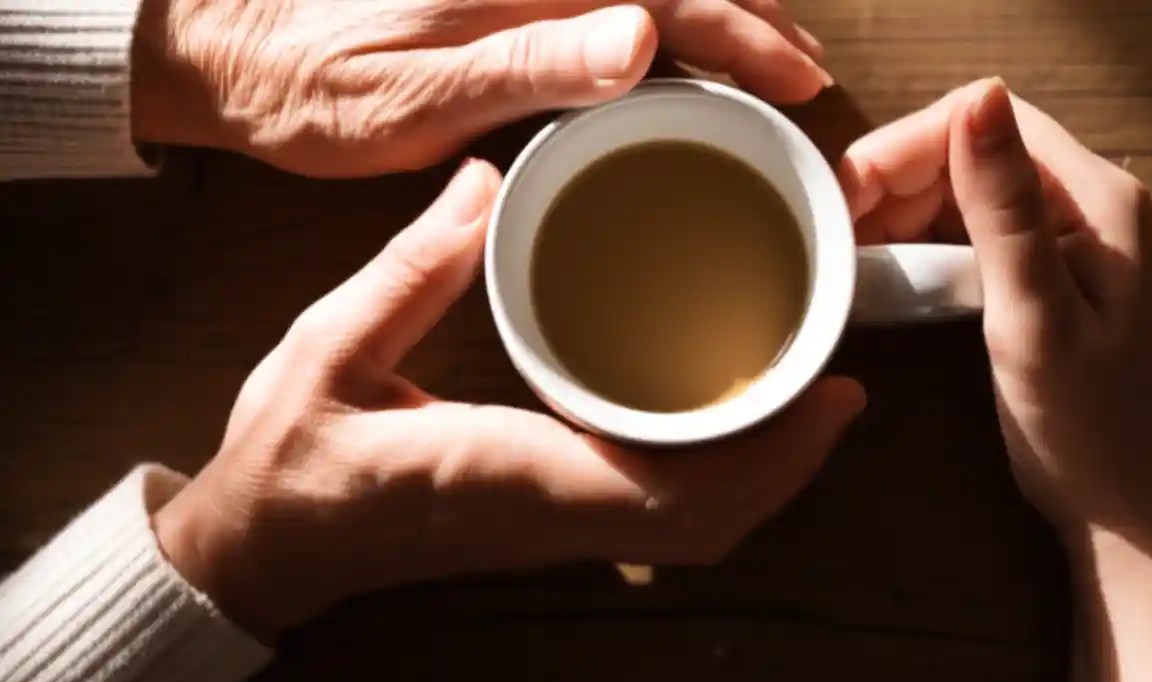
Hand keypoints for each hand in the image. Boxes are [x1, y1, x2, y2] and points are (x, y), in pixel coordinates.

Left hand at [131, 0, 828, 176]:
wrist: (243, 47)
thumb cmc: (320, 86)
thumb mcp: (418, 95)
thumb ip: (531, 64)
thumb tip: (643, 40)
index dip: (744, 34)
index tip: (797, 77)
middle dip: (752, 16)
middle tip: (804, 70)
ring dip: (716, 13)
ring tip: (769, 56)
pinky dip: (664, 18)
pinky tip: (682, 49)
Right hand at [152, 159, 863, 640]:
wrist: (270, 549)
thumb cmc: (291, 462)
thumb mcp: (329, 352)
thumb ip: (409, 273)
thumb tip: (485, 189)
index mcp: (503, 475)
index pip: (661, 493)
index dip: (761, 457)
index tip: (826, 399)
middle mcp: (546, 514)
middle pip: (704, 520)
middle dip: (786, 465)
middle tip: (841, 385)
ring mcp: (553, 528)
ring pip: (692, 526)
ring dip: (763, 473)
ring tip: (807, 397)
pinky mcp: (551, 523)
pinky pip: (660, 514)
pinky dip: (719, 476)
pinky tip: (730, 420)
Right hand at [839, 79, 1151, 534]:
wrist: (1126, 510)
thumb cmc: (1088, 425)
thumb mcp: (1036, 316)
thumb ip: (1004, 210)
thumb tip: (979, 97)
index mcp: (1093, 197)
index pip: (985, 119)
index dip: (905, 148)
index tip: (843, 205)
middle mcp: (1081, 200)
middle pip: (966, 149)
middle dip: (891, 183)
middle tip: (833, 240)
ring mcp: (1059, 236)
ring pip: (956, 190)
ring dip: (895, 216)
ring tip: (848, 262)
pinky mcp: (1036, 271)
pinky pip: (962, 231)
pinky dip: (915, 246)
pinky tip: (881, 275)